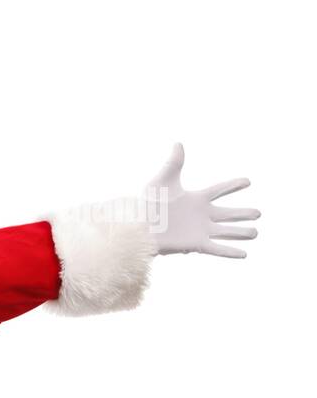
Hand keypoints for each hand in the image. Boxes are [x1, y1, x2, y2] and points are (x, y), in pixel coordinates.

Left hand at [144, 143, 259, 257]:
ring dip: (241, 232)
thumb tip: (178, 143)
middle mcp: (201, 215)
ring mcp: (200, 230)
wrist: (139, 225)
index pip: (219, 190)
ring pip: (226, 231)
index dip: (233, 185)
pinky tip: (244, 254)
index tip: (248, 181)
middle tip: (259, 213)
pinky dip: (231, 252)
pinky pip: (217, 248)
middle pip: (228, 214)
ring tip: (256, 233)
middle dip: (243, 214)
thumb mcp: (163, 180)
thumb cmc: (148, 203)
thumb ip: (174, 163)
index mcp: (196, 199)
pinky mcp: (196, 244)